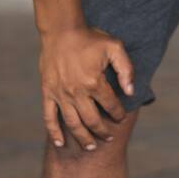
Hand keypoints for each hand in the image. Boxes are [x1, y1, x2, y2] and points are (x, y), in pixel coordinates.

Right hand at [39, 25, 134, 149]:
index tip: (120, 117)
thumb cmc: (90, 38)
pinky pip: (49, 117)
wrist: (61, 30)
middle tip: (108, 138)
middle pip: (92, 120)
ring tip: (91, 147)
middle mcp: (77, 92)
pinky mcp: (47, 92)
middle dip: (102, 131)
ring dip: (83, 138)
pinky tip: (60, 143)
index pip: (110, 105)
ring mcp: (60, 94)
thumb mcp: (115, 47)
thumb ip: (126, 70)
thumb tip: (130, 92)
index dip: (118, 114)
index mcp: (94, 82)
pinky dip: (54, 132)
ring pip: (73, 123)